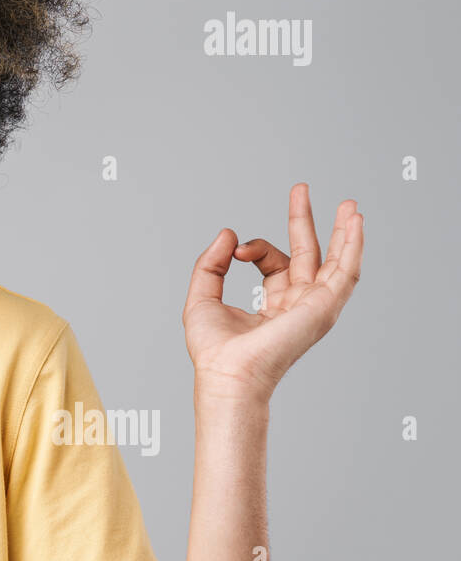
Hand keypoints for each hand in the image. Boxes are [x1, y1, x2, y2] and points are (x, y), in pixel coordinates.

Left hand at [182, 182, 363, 405]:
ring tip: (350, 204)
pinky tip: (356, 224)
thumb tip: (229, 233)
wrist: (227, 372)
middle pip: (308, 255)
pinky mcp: (323, 307)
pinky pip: (345, 273)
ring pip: (335, 262)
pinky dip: (353, 247)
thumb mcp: (202, 296)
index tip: (237, 249)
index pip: (273, 263)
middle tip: (301, 188)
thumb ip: (212, 264)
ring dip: (343, 232)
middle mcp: (297, 304)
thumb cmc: (214, 349)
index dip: (256, 248)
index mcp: (273, 304)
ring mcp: (313, 306)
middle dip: (305, 221)